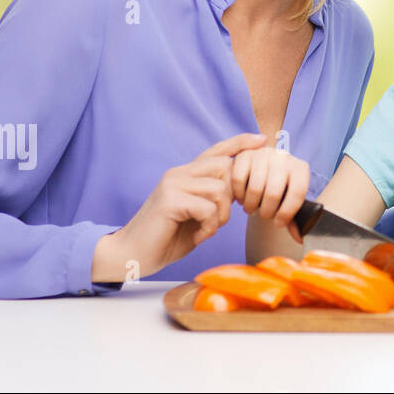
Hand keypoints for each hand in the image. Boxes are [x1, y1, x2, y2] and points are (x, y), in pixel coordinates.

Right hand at [93, 132, 266, 281]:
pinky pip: (208, 208)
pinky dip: (209, 227)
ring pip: (220, 189)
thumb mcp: (196, 213)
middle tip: (220, 219)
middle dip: (232, 196)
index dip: (240, 143)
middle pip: (226, 167)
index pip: (217, 150)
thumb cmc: (167, 237)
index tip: (262, 139)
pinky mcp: (170, 200)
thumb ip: (213, 198)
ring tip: (207, 230)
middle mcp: (179, 173)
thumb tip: (240, 190)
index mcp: (186, 174)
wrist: (131, 254)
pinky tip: (198, 237)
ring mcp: (173, 184)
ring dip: (220, 216)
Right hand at [231, 142, 309, 243]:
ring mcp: (264, 154)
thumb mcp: (290, 201)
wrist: (265, 169)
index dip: (287, 213)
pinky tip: (243, 198)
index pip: (297, 193)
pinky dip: (239, 195)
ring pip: (255, 188)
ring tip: (253, 209)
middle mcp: (283, 157)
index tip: (278, 223)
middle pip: (274, 193)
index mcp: (300, 168)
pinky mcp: (245, 155)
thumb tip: (301, 238)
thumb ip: (294, 220)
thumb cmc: (280, 190)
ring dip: (252, 205)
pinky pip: (238, 180)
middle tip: (264, 216)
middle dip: (267, 212)